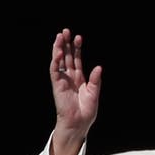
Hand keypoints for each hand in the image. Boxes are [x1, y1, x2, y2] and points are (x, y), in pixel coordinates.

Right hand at [48, 28, 101, 154]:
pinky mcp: (57, 85)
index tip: (78, 37)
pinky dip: (56, 61)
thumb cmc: (86, 112)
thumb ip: (95, 80)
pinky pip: (55, 71)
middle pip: (67, 57)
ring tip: (60, 36)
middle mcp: (69, 77)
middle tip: (65, 31)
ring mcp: (63, 80)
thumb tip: (99, 67)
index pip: (77, 60)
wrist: (78, 124)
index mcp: (79, 79)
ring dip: (59, 49)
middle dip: (66, 44)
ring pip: (59, 61)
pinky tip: (59, 52)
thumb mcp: (94, 94)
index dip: (77, 48)